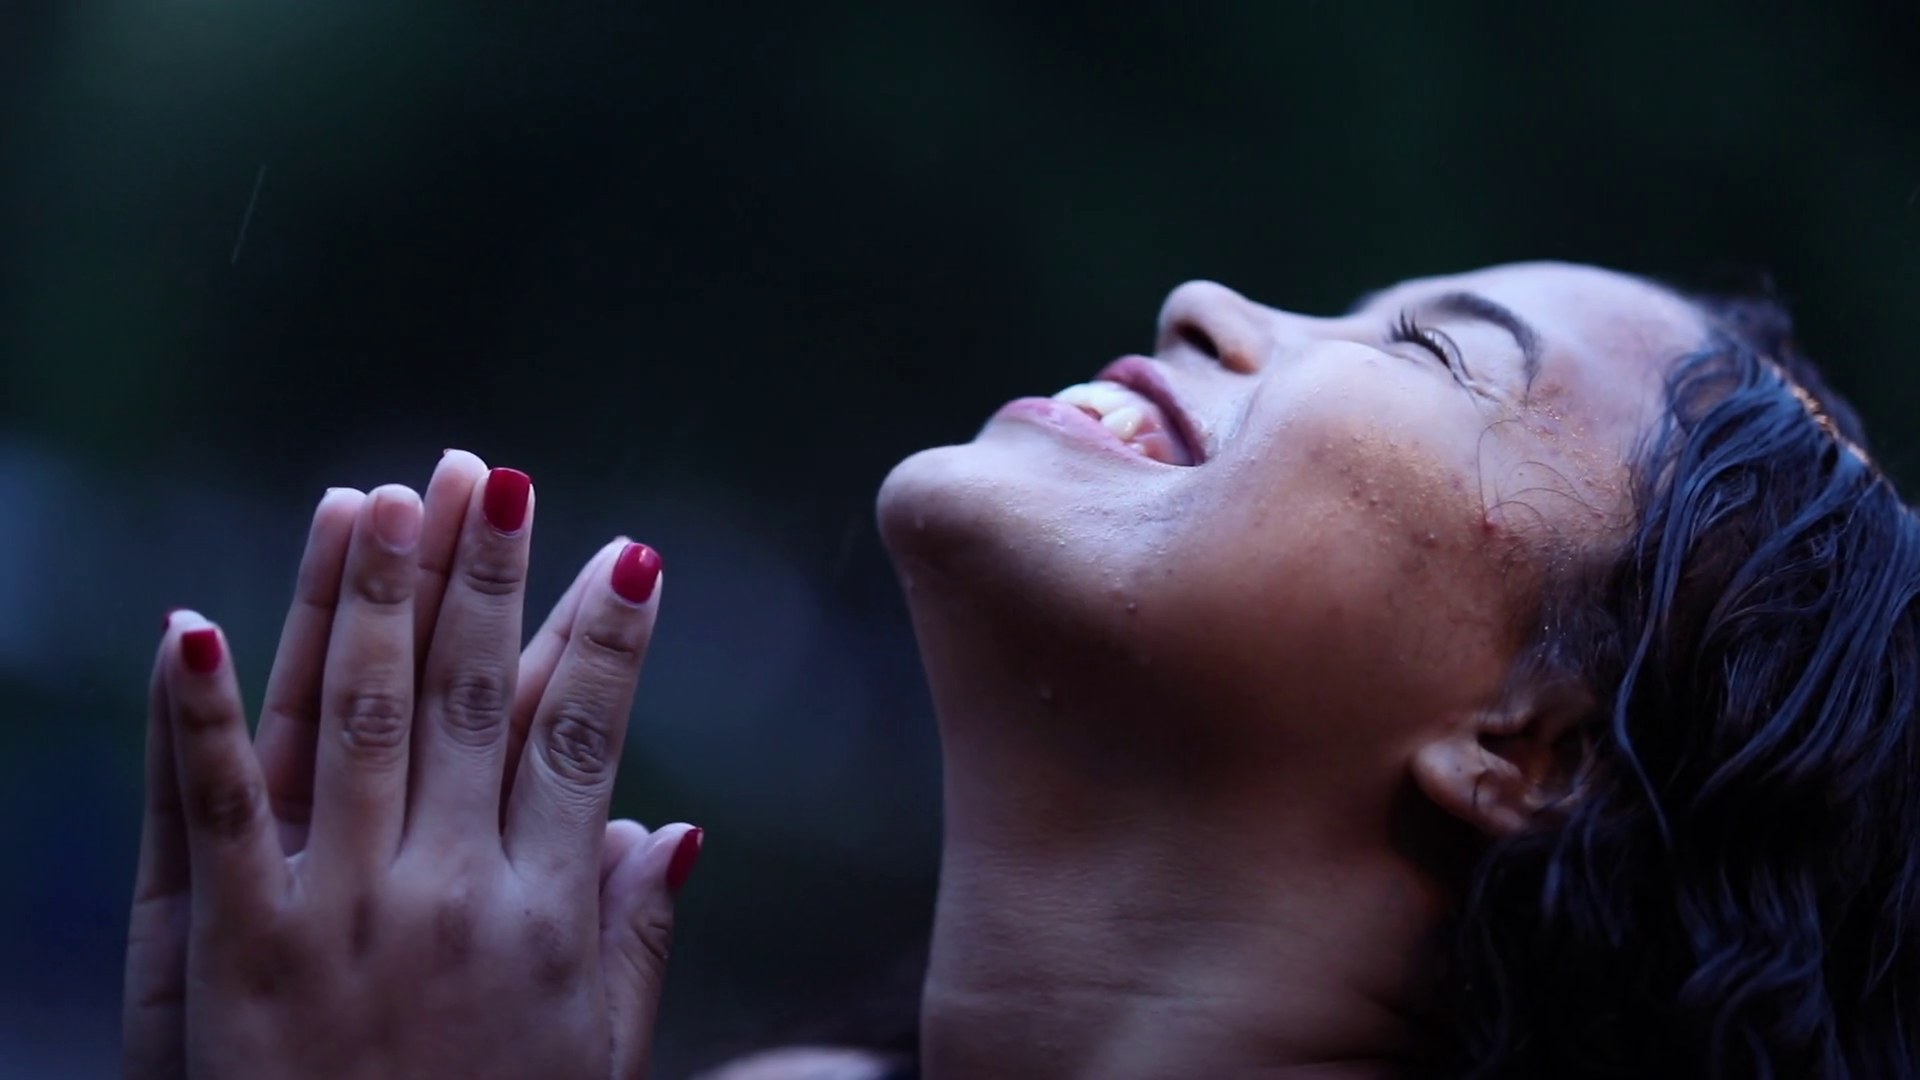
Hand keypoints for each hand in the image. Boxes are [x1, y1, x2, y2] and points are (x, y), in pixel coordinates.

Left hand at [122, 455, 697, 1079]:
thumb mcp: (594, 1062)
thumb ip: (635, 941)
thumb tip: (675, 824)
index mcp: (546, 919)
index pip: (583, 741)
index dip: (607, 641)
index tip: (630, 553)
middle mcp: (452, 895)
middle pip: (477, 701)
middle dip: (488, 577)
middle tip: (498, 475)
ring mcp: (341, 915)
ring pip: (362, 722)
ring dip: (371, 600)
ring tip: (384, 497)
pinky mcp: (235, 952)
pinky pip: (218, 812)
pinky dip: (200, 715)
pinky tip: (193, 624)